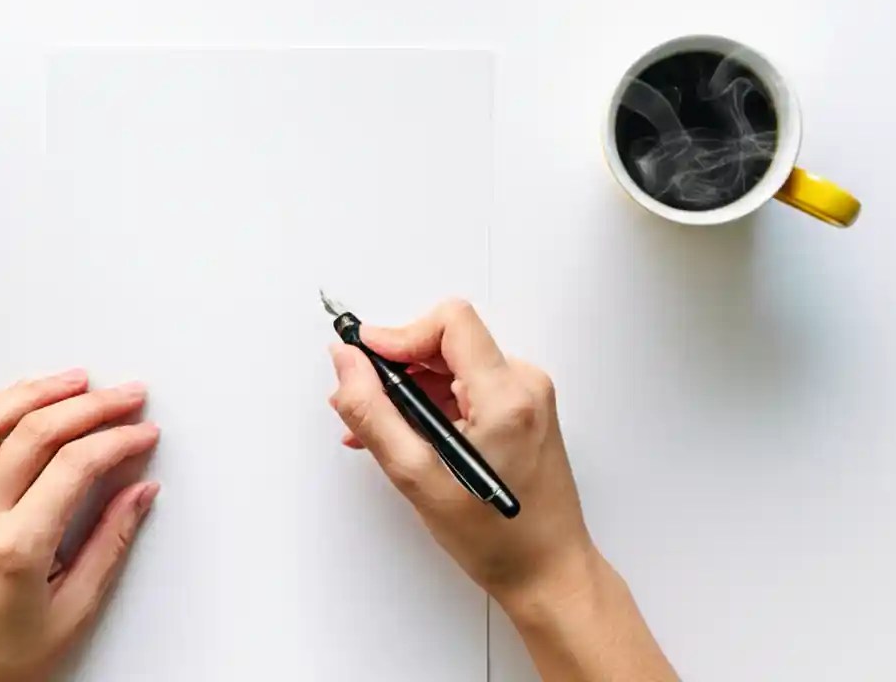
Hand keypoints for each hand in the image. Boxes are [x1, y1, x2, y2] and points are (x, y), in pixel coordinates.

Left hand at [0, 370, 159, 681]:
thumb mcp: (71, 614)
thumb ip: (109, 545)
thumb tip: (139, 493)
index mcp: (15, 548)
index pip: (74, 466)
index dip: (116, 439)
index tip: (143, 432)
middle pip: (36, 431)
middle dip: (90, 404)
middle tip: (126, 395)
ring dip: (36, 390)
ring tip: (75, 379)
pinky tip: (16, 400)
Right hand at [327, 299, 592, 605]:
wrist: (548, 573)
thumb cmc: (500, 540)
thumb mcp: (419, 478)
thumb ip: (375, 414)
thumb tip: (347, 365)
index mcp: (507, 397)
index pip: (450, 322)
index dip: (399, 334)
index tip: (365, 358)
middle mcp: (525, 387)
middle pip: (448, 340)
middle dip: (397, 366)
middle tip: (363, 400)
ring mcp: (527, 398)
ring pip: (453, 364)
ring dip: (411, 389)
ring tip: (380, 431)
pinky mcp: (522, 411)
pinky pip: (466, 386)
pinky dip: (432, 403)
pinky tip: (408, 436)